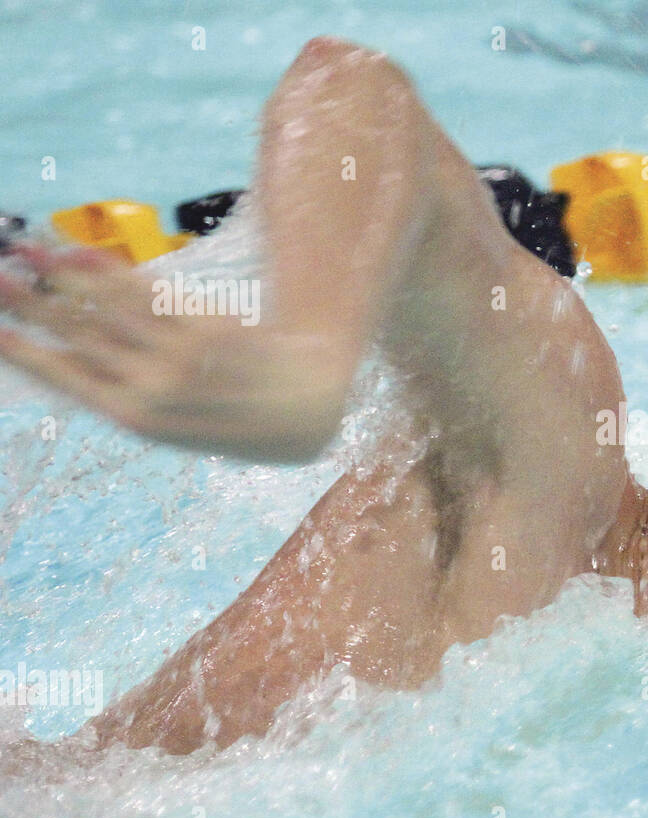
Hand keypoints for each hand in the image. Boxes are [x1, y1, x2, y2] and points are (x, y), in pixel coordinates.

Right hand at [0, 244, 351, 461]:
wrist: (306, 411)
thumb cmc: (234, 419)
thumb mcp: (173, 423)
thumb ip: (122, 389)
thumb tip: (67, 355)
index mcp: (134, 418)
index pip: (60, 375)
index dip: (20, 349)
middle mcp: (150, 387)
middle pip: (74, 333)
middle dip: (27, 303)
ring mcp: (179, 354)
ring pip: (105, 305)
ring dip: (60, 274)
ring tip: (26, 250)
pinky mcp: (207, 325)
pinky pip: (148, 291)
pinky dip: (109, 269)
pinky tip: (80, 252)